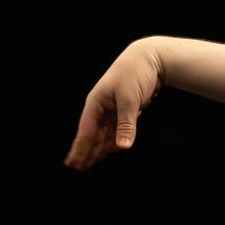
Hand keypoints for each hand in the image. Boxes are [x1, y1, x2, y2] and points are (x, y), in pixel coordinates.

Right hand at [63, 39, 162, 169]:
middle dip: (87, 150)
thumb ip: (126, 125)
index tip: (72, 163)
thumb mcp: (129, 100)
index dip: (79, 148)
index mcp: (96, 102)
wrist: (151, 57)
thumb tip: (123, 147)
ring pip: (105, 131)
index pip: (85, 131)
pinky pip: (116, 127)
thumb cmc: (135, 73)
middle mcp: (102, 106)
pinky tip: (112, 148)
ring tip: (93, 162)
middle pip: (92, 133)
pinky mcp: (126, 107)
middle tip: (80, 168)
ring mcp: (114, 106)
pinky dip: (114, 138)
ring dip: (100, 147)